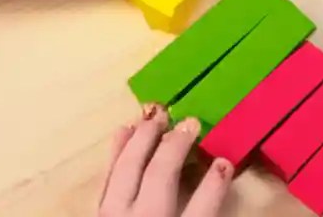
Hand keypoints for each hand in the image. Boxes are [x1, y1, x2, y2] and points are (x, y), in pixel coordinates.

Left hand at [99, 106, 232, 216]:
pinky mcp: (97, 209)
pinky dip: (115, 151)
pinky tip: (123, 131)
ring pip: (127, 170)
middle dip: (175, 145)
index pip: (202, 209)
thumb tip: (221, 176)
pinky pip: (105, 177)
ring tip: (156, 116)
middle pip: (160, 175)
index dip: (214, 184)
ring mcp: (115, 214)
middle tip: (190, 121)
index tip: (225, 162)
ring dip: (143, 139)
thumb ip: (204, 210)